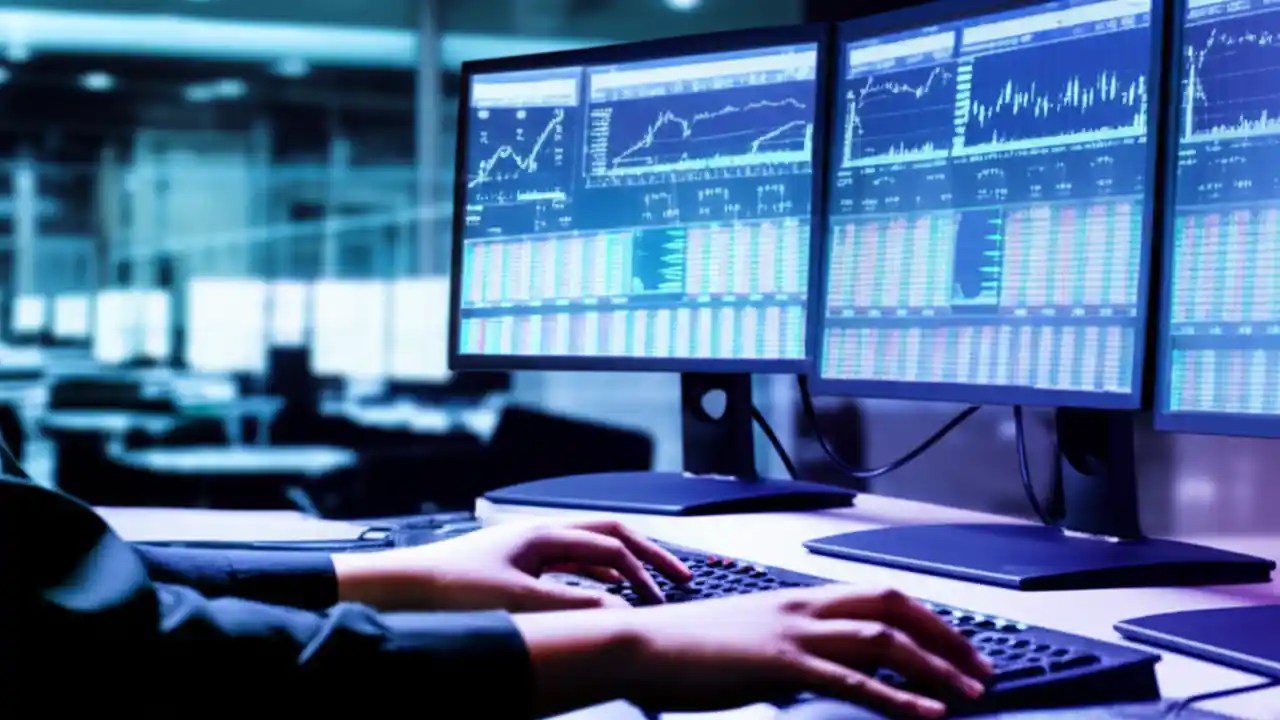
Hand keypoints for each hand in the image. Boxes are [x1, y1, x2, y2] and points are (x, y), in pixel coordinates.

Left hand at [332, 520, 690, 612]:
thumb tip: (618, 611)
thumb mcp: (517, 600)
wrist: (405, 588)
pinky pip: (569, 572)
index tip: (672, 587)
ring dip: (622, 573)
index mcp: (543, 534)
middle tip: (678, 580)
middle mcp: (540, 537)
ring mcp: (529, 553)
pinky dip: (595, 584)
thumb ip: (571, 606)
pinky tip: (603, 601)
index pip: (612, 541)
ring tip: (647, 594)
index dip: (648, 563)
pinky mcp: (518, 572)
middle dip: (647, 558)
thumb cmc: (449, 586)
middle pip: (608, 540)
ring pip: (590, 557)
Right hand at [514, 585, 992, 718]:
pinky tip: (923, 715)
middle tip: (979, 669)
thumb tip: (820, 671)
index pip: (879, 596)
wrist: (640, 644)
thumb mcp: (750, 642)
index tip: (956, 647)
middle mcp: (803, 604)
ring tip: (968, 694)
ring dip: (935, 667)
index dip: (926, 619)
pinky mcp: (780, 662)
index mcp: (797, 597)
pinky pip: (852, 678)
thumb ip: (791, 650)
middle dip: (946, 637)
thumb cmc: (687, 648)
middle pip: (894, 606)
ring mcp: (793, 630)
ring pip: (884, 638)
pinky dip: (896, 697)